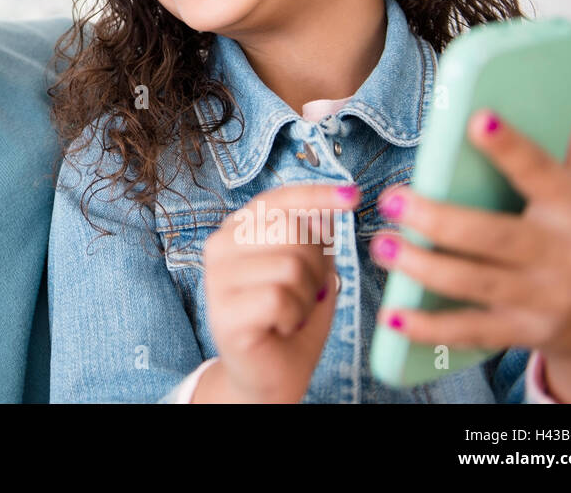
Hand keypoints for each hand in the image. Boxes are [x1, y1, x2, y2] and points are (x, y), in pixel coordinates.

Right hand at [199, 182, 358, 402]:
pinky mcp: (223, 312)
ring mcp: (216, 279)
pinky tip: (280, 327)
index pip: (278, 199)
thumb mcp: (311, 273)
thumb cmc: (289, 321)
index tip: (353, 195)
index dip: (317, 194)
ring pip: (291, 266)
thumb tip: (329, 209)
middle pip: (292, 230)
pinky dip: (294, 317)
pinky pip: (280, 299)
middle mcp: (220, 246)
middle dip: (317, 267)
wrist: (269, 377)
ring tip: (291, 314)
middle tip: (305, 295)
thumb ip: (315, 241)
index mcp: (239, 230)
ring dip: (307, 298)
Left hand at [370, 107, 570, 401]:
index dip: (509, 147)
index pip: (539, 171)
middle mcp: (561, 253)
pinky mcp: (522, 332)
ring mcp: (543, 298)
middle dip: (439, 220)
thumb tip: (547, 81)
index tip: (477, 118)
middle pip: (494, 236)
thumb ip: (565, 137)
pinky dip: (429, 327)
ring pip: (474, 283)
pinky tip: (394, 316)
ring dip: (421, 267)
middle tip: (392, 199)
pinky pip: (471, 331)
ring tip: (382, 246)